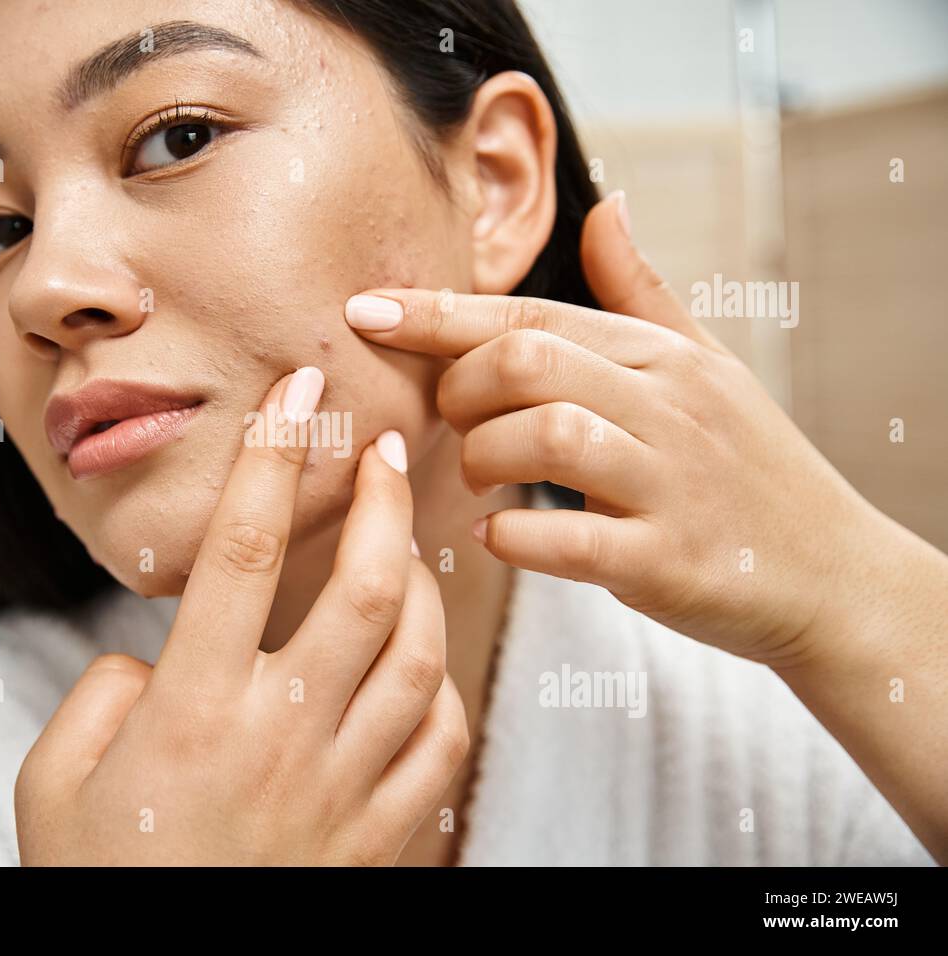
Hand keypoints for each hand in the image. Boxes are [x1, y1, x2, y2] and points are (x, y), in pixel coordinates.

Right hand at [15, 369, 466, 864]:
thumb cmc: (100, 886)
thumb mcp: (52, 785)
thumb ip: (100, 696)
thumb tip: (152, 658)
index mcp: (191, 709)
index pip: (238, 550)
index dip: (270, 456)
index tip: (296, 390)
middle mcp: (278, 735)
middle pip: (357, 586)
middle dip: (378, 499)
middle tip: (382, 446)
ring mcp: (342, 788)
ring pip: (415, 654)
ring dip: (420, 578)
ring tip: (405, 537)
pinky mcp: (381, 837)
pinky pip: (440, 743)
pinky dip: (440, 684)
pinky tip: (420, 658)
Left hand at [342, 191, 887, 667]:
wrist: (831, 574)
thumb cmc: (748, 465)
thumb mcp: (707, 364)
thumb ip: (642, 292)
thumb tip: (606, 204)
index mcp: (664, 356)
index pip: (530, 316)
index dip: (436, 313)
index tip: (362, 311)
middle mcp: (670, 408)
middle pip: (528, 364)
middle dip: (459, 390)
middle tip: (453, 423)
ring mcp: (674, 485)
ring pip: (547, 436)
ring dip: (482, 456)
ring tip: (476, 477)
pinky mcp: (669, 562)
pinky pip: (570, 538)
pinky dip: (513, 534)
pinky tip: (495, 534)